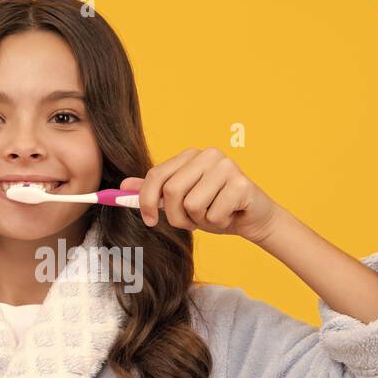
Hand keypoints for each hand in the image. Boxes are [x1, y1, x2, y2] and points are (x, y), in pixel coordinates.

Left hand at [121, 147, 280, 242]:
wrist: (253, 219)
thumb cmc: (216, 208)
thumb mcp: (180, 201)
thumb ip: (155, 191)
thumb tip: (123, 185)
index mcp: (191, 155)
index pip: (156, 174)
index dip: (145, 200)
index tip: (148, 220)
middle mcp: (208, 155)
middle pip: (171, 191)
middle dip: (176, 217)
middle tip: (191, 222)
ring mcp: (226, 166)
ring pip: (192, 205)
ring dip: (199, 221)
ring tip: (213, 215)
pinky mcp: (241, 184)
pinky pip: (213, 214)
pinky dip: (217, 223)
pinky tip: (228, 215)